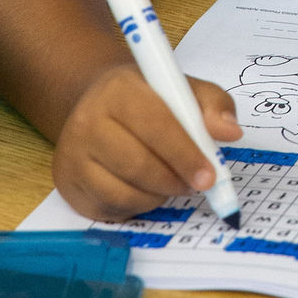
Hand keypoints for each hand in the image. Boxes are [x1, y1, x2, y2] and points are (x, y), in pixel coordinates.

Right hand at [54, 67, 240, 220]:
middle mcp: (86, 120)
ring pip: (123, 192)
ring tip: (172, 182)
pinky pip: (109, 209)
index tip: (210, 175)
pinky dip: (137, 206)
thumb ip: (213, 104)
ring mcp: (72, 155)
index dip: (186, 154)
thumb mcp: (183, 88)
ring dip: (158, 195)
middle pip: (137, 164)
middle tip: (197, 185)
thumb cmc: (148, 98)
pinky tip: (147, 189)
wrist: (98, 103)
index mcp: (119, 89)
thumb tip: (230, 131)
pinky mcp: (67, 184)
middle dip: (175, 180)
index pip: (156, 125)